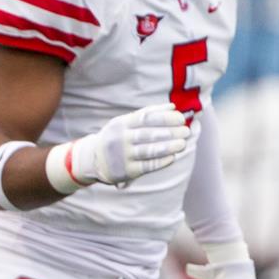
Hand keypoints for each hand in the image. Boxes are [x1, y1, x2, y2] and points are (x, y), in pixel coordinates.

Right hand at [52, 104, 191, 188]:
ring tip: (182, 144)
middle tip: (186, 131)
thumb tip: (173, 107)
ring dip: (169, 147)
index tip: (181, 118)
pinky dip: (162, 161)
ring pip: (149, 150)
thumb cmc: (117, 137)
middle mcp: (120, 139)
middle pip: (149, 134)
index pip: (147, 118)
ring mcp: (122, 156)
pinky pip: (147, 166)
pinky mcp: (126, 171)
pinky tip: (172, 157)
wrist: (93, 160)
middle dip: (171, 132)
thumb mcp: (125, 122)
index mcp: (122, 124)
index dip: (166, 118)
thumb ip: (147, 114)